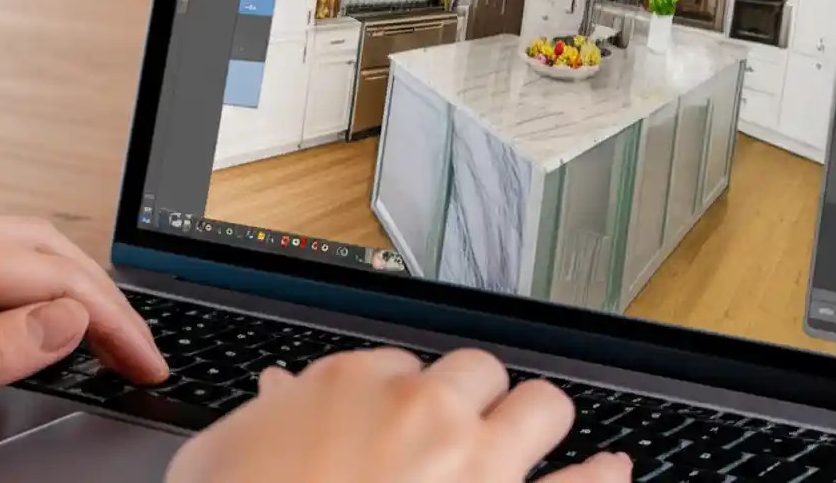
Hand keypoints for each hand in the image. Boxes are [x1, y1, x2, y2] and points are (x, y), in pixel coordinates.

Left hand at [0, 212, 168, 437]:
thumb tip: (66, 322)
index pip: (54, 279)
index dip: (113, 321)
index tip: (144, 361)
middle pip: (44, 248)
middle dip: (101, 297)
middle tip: (135, 348)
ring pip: (12, 243)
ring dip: (65, 283)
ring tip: (96, 332)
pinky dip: (23, 281)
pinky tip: (25, 314)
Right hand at [168, 348, 631, 482]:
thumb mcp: (220, 459)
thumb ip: (263, 418)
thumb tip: (277, 395)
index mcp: (353, 388)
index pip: (396, 365)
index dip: (398, 396)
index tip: (393, 419)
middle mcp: (421, 412)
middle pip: (474, 373)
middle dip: (472, 396)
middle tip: (462, 426)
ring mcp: (476, 464)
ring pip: (538, 406)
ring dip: (537, 418)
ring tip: (535, 431)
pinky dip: (602, 477)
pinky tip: (614, 471)